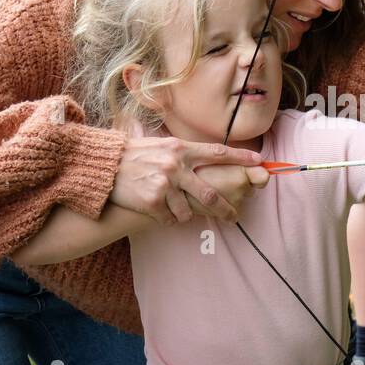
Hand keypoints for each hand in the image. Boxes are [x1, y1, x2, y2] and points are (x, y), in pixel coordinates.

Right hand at [109, 136, 262, 223]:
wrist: (105, 166)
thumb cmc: (135, 154)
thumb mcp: (162, 146)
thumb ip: (185, 153)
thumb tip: (210, 157)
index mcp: (181, 149)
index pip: (218, 153)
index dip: (240, 158)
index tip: (259, 162)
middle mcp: (176, 166)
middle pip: (210, 193)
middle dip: (225, 208)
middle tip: (234, 216)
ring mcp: (164, 185)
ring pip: (188, 211)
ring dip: (185, 214)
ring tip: (175, 208)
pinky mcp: (152, 202)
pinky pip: (169, 218)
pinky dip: (167, 218)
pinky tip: (157, 210)